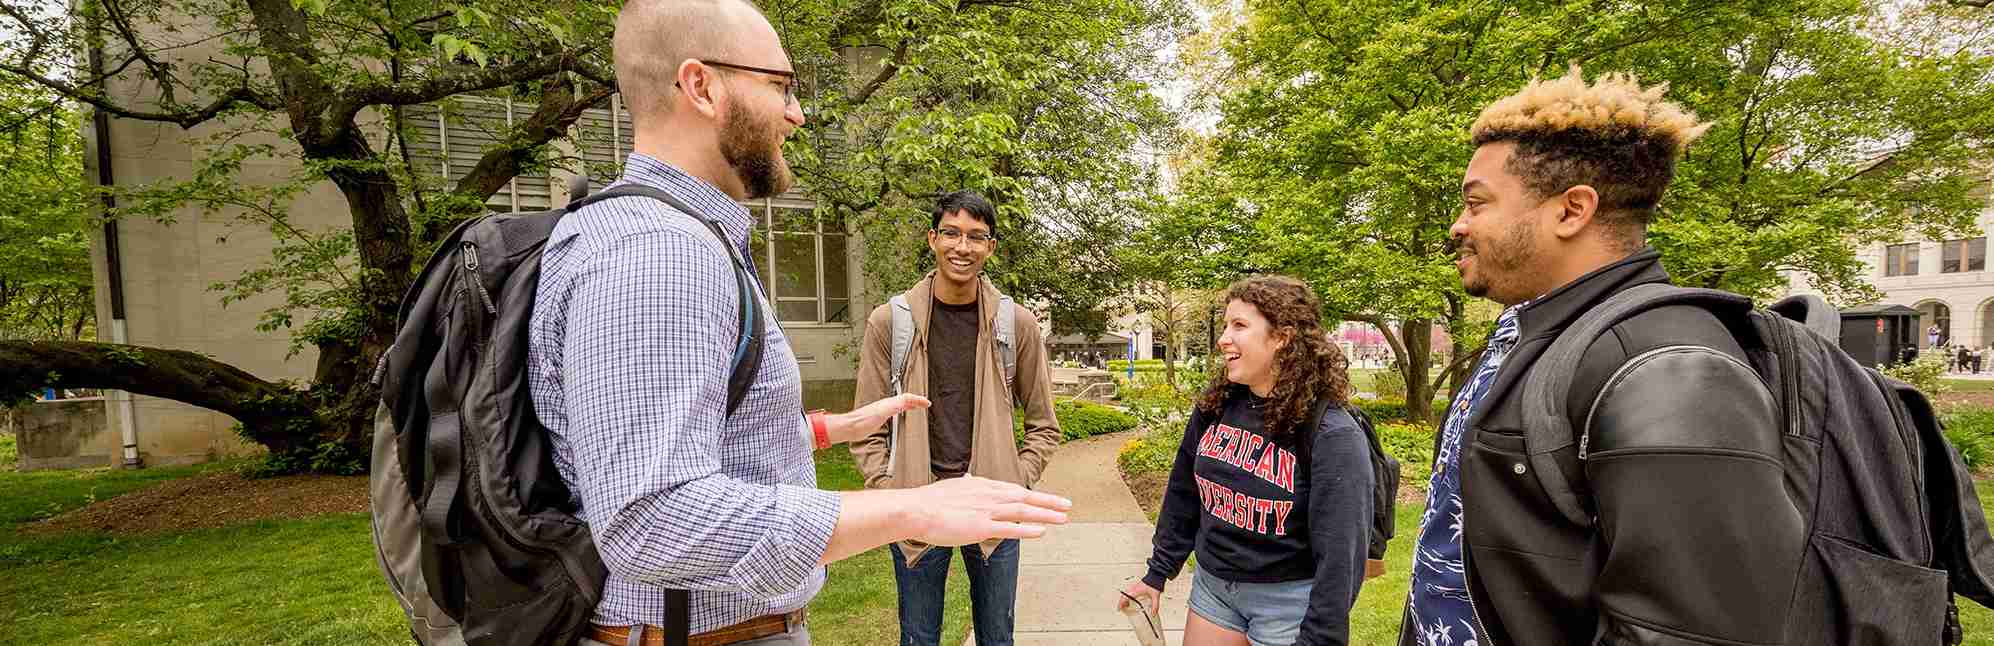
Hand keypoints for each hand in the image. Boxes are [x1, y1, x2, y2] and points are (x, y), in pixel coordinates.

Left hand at [827, 393, 929, 444]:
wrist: (850, 427)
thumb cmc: (863, 420)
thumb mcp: (883, 411)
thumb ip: (896, 405)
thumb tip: (909, 401)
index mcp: (889, 402)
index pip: (907, 398)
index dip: (918, 400)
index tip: (927, 403)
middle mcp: (886, 405)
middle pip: (904, 400)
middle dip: (915, 401)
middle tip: (924, 404)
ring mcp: (882, 411)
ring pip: (899, 405)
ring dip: (909, 405)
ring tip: (915, 408)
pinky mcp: (878, 419)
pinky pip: (894, 412)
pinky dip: (901, 412)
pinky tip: (899, 417)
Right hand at [904, 476, 1070, 545]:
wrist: (916, 509)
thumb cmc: (930, 501)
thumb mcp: (953, 487)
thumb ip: (966, 484)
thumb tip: (969, 477)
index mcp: (983, 486)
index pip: (1014, 489)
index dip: (1034, 494)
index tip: (1048, 498)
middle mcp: (989, 495)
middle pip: (1025, 497)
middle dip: (1049, 501)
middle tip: (1068, 505)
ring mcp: (986, 511)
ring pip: (1023, 511)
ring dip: (1046, 514)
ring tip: (1063, 518)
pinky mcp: (980, 527)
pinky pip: (1010, 529)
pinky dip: (1028, 529)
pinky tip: (1042, 531)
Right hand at [1118, 579, 1160, 613]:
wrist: (1154, 577)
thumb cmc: (1153, 584)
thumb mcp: (1155, 597)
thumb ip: (1155, 606)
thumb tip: (1153, 613)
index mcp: (1136, 591)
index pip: (1125, 598)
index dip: (1121, 603)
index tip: (1119, 608)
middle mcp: (1133, 588)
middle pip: (1123, 596)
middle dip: (1121, 602)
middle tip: (1121, 608)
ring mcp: (1134, 587)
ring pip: (1125, 593)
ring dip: (1123, 599)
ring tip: (1125, 605)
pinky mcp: (1136, 586)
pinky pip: (1128, 591)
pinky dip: (1126, 596)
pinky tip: (1130, 598)